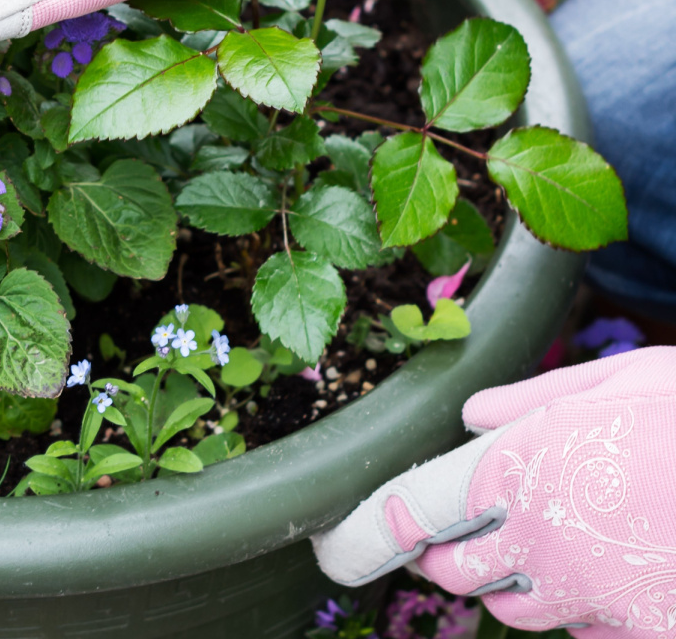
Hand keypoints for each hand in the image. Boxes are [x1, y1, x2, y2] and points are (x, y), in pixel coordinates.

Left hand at [313, 348, 675, 637]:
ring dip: (513, 587)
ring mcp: (596, 600)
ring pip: (519, 614)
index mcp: (522, 466)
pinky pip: (590, 636)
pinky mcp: (645, 637)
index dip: (372, 530)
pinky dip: (584, 613)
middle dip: (444, 558)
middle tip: (451, 539)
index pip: (418, 509)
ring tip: (540, 549)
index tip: (346, 544)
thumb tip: (472, 416)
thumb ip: (531, 401)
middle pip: (457, 572)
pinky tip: (611, 574)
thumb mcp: (617, 379)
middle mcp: (544, 541)